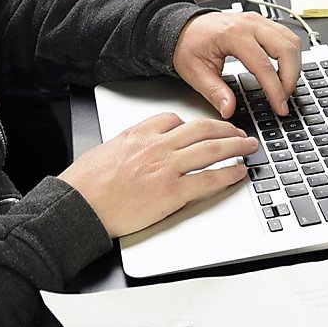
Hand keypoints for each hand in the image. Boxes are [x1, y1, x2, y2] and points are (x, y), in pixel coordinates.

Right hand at [61, 112, 254, 238]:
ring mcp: (166, 168)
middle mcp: (156, 147)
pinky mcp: (172, 192)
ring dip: (235, 146)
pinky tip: (238, 173)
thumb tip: (137, 148)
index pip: (173, 120)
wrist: (78, 206)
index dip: (193, 124)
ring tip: (248, 146)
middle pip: (200, 129)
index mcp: (138, 135)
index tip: (203, 128)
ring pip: (211, 149)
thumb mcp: (106, 150)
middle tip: (239, 132)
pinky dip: (228, 174)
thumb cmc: (85, 185)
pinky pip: (208, 179)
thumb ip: (128, 146)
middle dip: (225, 129)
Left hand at [172, 11, 302, 119]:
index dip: (276, 89)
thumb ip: (214, 92)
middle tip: (284, 98)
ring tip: (284, 87)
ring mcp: (258, 20)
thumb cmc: (188, 44)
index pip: (264, 65)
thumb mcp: (194, 72)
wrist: (182, 25)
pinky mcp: (262, 23)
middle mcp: (249, 24)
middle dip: (291, 78)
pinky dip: (291, 55)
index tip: (280, 107)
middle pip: (286, 49)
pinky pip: (287, 36)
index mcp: (232, 34)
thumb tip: (229, 109)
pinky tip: (284, 70)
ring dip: (294, 65)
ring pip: (291, 40)